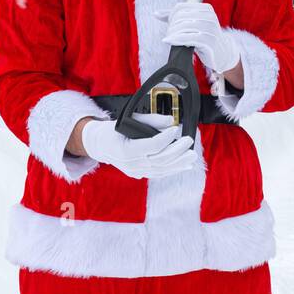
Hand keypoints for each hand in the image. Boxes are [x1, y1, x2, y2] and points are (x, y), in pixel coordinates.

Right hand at [78, 113, 195, 179]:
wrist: (101, 145)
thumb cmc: (115, 130)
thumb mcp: (129, 119)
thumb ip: (150, 119)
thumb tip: (170, 121)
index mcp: (125, 150)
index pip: (151, 146)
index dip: (165, 138)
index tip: (176, 129)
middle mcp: (130, 164)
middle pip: (159, 160)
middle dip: (177, 151)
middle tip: (189, 140)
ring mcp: (135, 171)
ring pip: (162, 170)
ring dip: (179, 163)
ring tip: (192, 155)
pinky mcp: (139, 174)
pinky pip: (159, 174)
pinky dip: (173, 169)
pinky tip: (185, 165)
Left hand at [158, 2, 240, 75]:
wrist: (222, 54)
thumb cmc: (205, 38)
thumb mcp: (193, 24)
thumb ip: (176, 17)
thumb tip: (156, 14)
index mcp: (206, 9)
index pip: (180, 7)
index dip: (170, 16)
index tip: (169, 26)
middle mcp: (210, 17)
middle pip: (181, 16)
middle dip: (171, 26)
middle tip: (169, 35)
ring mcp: (211, 29)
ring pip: (183, 27)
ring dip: (172, 33)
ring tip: (169, 39)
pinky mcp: (209, 42)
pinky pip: (188, 38)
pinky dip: (175, 39)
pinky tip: (169, 41)